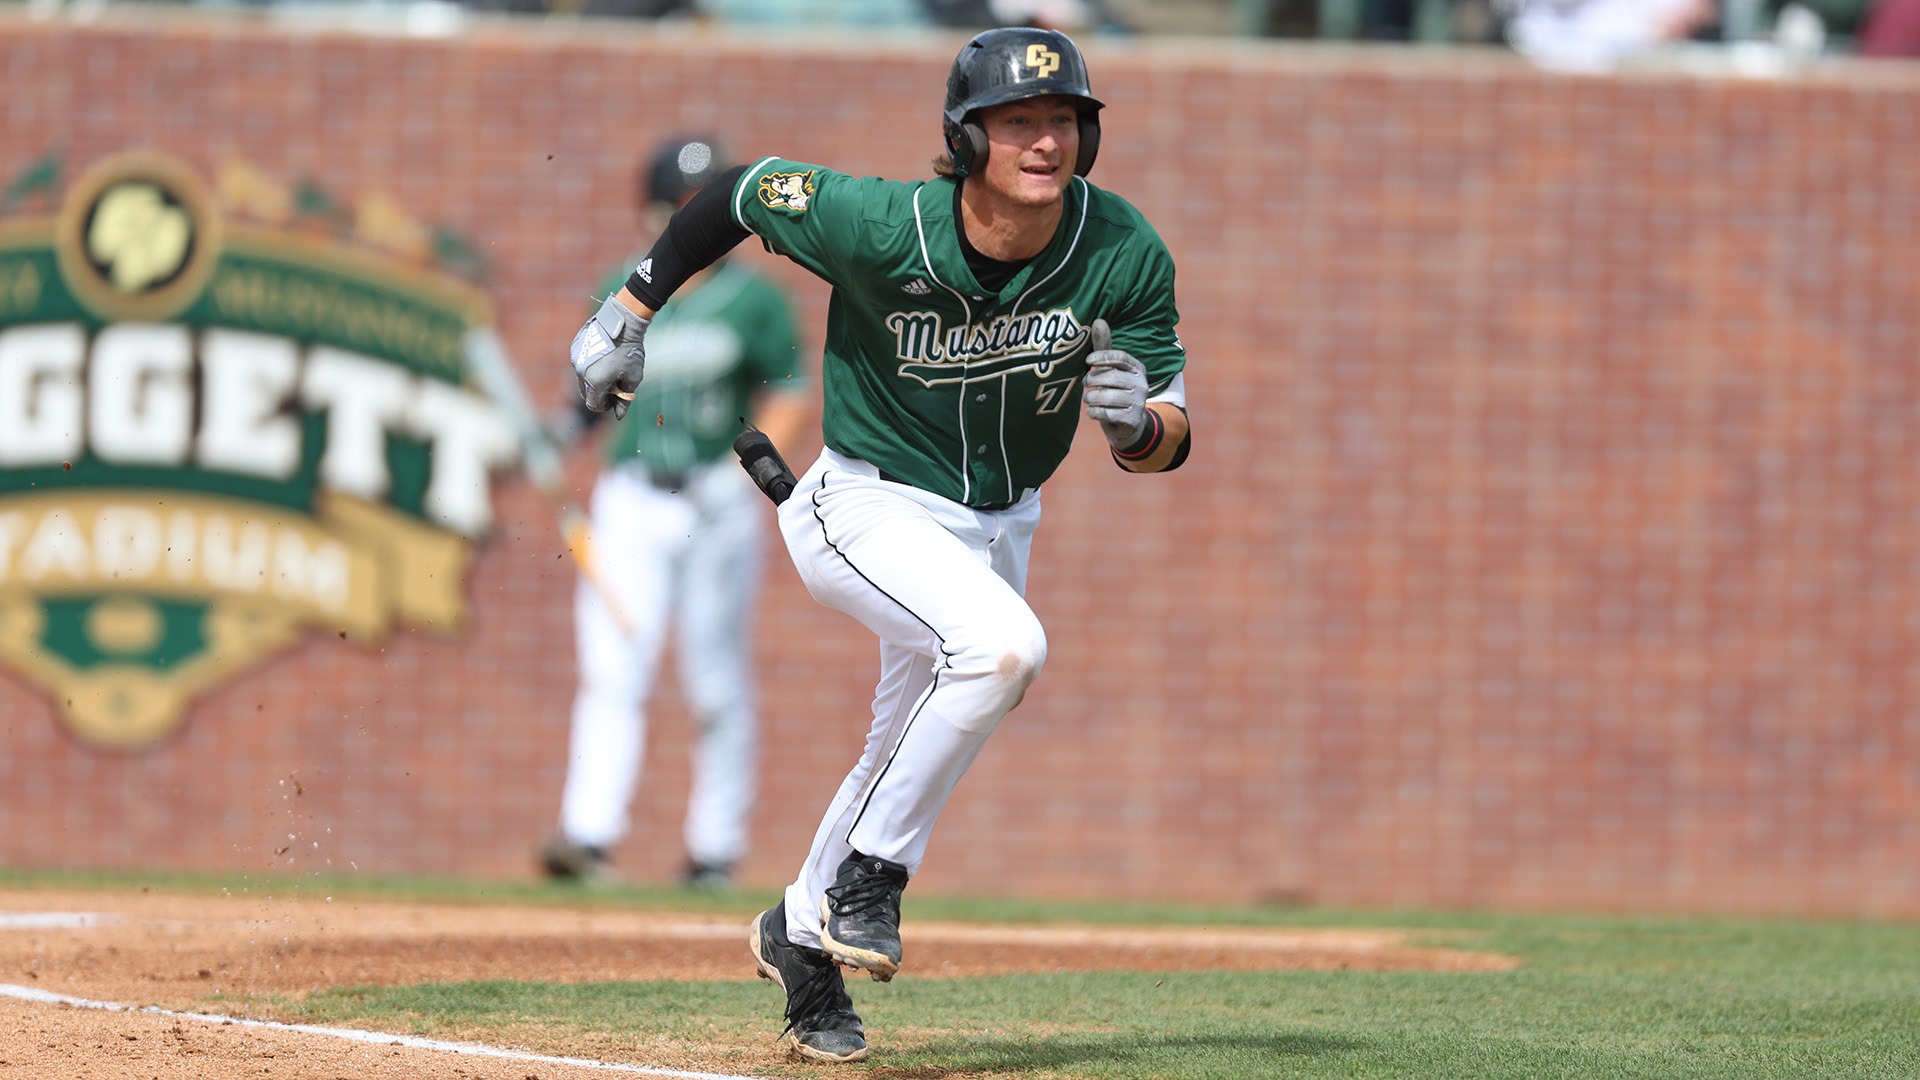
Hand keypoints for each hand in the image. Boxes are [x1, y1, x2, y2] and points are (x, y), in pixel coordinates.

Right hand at [570, 293, 649, 418]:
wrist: (623, 321)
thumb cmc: (630, 351)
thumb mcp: (633, 378)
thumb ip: (624, 399)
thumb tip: (618, 415)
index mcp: (595, 382)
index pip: (594, 404)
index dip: (606, 405)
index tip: (616, 398)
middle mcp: (581, 372)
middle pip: (586, 393)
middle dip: (599, 394)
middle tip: (615, 385)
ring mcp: (576, 358)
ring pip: (582, 378)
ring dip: (594, 379)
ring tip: (611, 369)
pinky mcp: (575, 347)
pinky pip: (580, 364)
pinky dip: (590, 366)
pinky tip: (604, 357)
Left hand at [1081, 319, 1148, 446]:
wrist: (1127, 424)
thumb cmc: (1114, 389)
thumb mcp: (1110, 368)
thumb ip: (1104, 347)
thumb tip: (1099, 320)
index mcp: (1137, 368)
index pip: (1120, 357)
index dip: (1102, 357)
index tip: (1087, 360)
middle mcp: (1142, 384)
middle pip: (1111, 377)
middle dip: (1092, 380)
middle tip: (1085, 383)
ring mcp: (1139, 403)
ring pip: (1107, 397)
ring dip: (1091, 398)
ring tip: (1089, 398)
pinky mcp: (1133, 420)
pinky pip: (1106, 413)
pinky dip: (1094, 412)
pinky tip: (1094, 411)